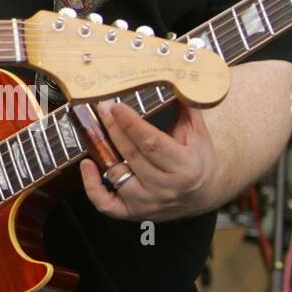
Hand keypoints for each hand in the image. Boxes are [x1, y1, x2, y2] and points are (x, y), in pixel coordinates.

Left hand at [79, 99, 218, 220]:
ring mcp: (148, 202)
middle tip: (102, 109)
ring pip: (118, 175)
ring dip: (102, 151)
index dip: (130, 123)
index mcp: (185, 167)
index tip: (116, 106)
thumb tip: (172, 79)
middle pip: (131, 155)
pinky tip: (87, 164)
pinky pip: (106, 204)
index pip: (151, 143)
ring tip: (94, 129)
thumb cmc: (197, 158)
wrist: (204, 193)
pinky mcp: (134, 212)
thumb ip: (185, 106)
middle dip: (113, 128)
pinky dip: (92, 186)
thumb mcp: (197, 132)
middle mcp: (167, 188)